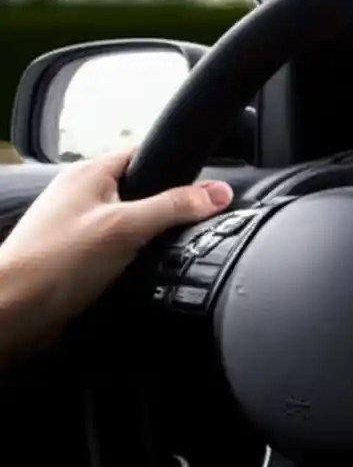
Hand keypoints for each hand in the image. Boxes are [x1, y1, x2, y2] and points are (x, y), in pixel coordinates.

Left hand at [0, 149, 232, 363]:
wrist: (12, 313)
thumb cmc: (54, 265)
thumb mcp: (126, 228)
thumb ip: (174, 207)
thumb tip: (217, 192)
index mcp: (88, 173)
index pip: (144, 153)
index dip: (175, 167)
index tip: (202, 188)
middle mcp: (80, 195)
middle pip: (141, 190)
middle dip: (164, 210)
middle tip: (181, 228)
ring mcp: (76, 225)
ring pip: (129, 222)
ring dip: (147, 238)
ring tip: (156, 253)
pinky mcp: (75, 255)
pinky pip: (116, 248)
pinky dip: (131, 258)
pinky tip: (137, 272)